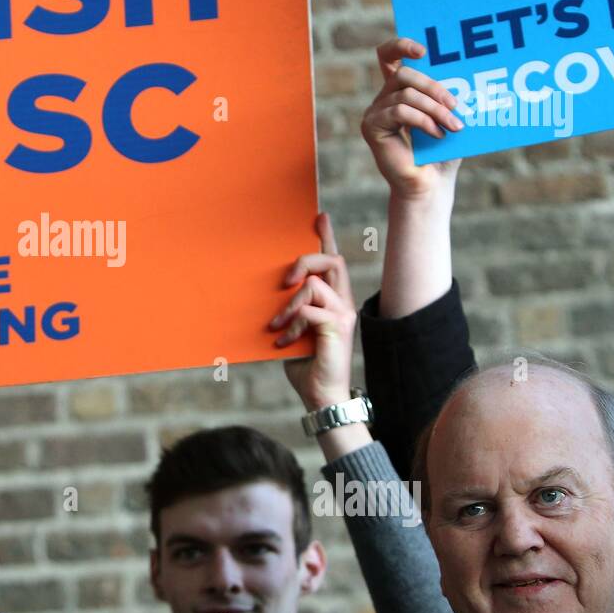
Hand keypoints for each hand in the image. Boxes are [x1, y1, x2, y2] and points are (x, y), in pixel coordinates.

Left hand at [270, 213, 355, 410]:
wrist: (321, 395)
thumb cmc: (305, 363)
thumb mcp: (294, 330)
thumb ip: (290, 309)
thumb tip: (270, 293)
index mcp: (334, 300)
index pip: (333, 261)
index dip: (326, 238)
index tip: (319, 217)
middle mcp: (343, 303)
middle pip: (331, 261)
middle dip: (304, 261)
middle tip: (282, 282)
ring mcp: (343, 314)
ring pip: (316, 284)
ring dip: (289, 303)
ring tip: (277, 326)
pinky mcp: (337, 328)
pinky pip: (311, 310)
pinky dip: (293, 323)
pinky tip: (283, 342)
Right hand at [361, 37, 462, 200]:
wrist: (431, 184)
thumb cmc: (442, 152)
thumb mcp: (449, 117)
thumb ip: (449, 96)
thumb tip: (466, 74)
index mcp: (400, 90)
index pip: (388, 56)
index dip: (401, 46)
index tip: (424, 50)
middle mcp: (383, 98)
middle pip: (404, 73)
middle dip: (434, 87)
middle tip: (455, 104)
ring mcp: (375, 112)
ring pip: (406, 94)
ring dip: (435, 109)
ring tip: (454, 126)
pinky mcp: (371, 127)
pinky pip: (400, 111)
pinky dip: (424, 121)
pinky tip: (437, 135)